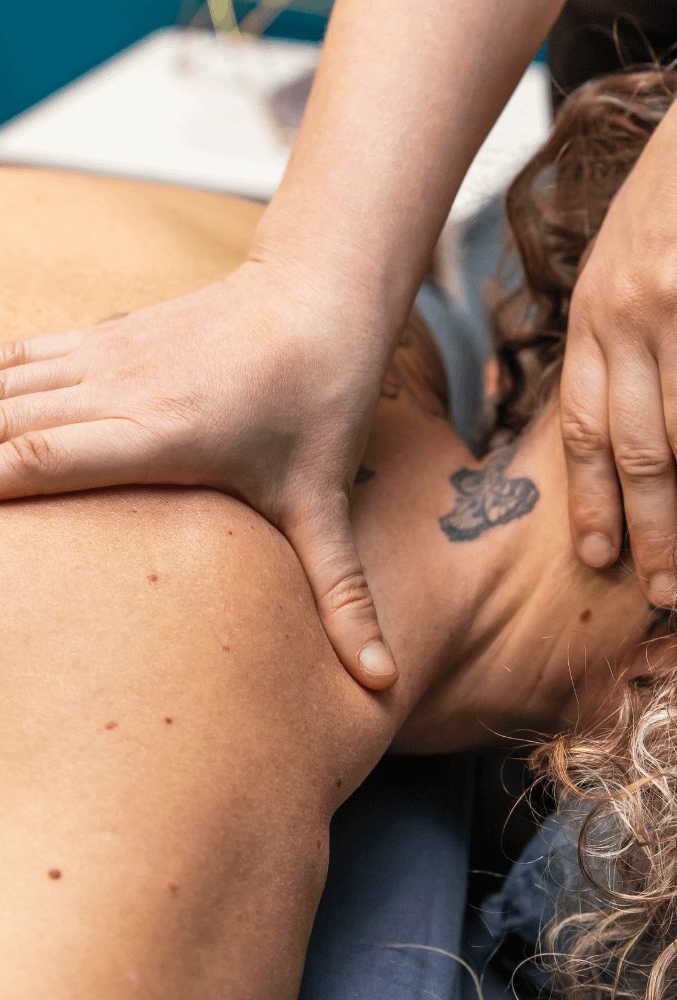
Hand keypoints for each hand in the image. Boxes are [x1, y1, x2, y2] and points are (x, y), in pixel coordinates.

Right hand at [0, 261, 398, 688]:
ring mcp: (100, 358)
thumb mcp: (324, 505)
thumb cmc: (317, 402)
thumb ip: (344, 595)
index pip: (46, 459)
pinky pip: (8, 353)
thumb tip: (381, 682)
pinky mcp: (98, 340)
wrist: (316, 298)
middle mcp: (115, 391)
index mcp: (160, 435)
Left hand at [561, 112, 676, 606]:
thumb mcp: (617, 273)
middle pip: (638, 448)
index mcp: (592, 320)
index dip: (588, 500)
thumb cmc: (667, 205)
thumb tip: (619, 438)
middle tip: (664, 591)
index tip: (597, 557)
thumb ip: (612, 346)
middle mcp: (632, 318)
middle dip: (652, 527)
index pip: (581, 430)